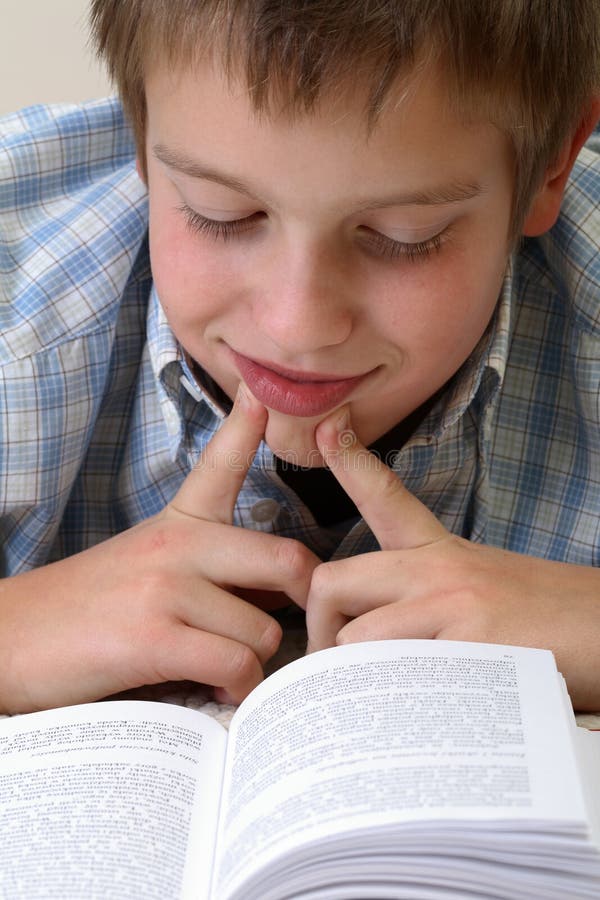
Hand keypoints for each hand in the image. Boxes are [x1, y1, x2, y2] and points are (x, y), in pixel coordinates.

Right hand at [0, 384, 318, 713]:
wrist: (9, 639)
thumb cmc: (85, 608)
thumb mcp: (144, 563)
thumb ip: (206, 566)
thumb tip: (273, 596)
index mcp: (177, 523)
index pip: (219, 466)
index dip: (246, 427)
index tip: (263, 396)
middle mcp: (178, 545)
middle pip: (286, 560)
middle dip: (305, 600)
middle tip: (297, 625)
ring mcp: (165, 587)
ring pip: (263, 629)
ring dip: (257, 662)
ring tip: (229, 670)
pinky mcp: (152, 637)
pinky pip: (234, 663)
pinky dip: (240, 686)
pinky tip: (221, 689)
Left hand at [306, 407, 599, 709]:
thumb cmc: (547, 619)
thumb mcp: (481, 590)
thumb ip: (424, 602)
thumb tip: (366, 641)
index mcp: (441, 552)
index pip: (384, 497)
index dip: (351, 460)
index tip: (325, 427)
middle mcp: (439, 569)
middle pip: (334, 581)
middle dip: (315, 627)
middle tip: (328, 664)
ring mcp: (453, 605)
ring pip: (354, 637)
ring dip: (350, 675)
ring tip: (370, 704)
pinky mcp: (471, 644)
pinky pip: (396, 675)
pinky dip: (385, 702)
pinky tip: (402, 720)